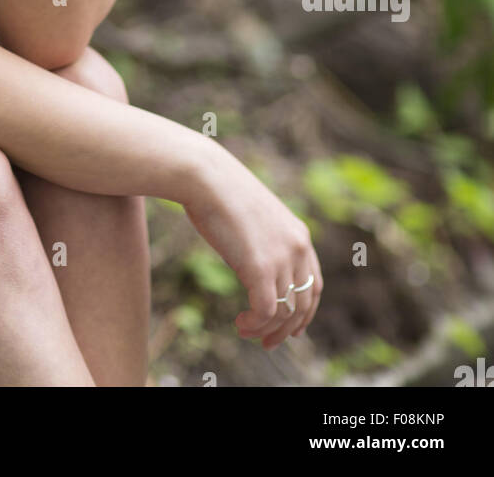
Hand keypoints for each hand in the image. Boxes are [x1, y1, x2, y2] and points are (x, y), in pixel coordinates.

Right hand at [183, 144, 322, 347]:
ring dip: (266, 329)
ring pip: (285, 311)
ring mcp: (281, 258)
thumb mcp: (254, 218)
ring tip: (246, 331)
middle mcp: (297, 247)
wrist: (205, 177)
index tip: (291, 328)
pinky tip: (240, 324)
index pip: (314, 284)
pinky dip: (255, 324)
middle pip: (304, 303)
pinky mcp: (261, 268)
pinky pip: (267, 312)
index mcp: (299, 234)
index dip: (305, 311)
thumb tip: (255, 262)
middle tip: (267, 343)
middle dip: (287, 329)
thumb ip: (264, 240)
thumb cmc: (220, 193)